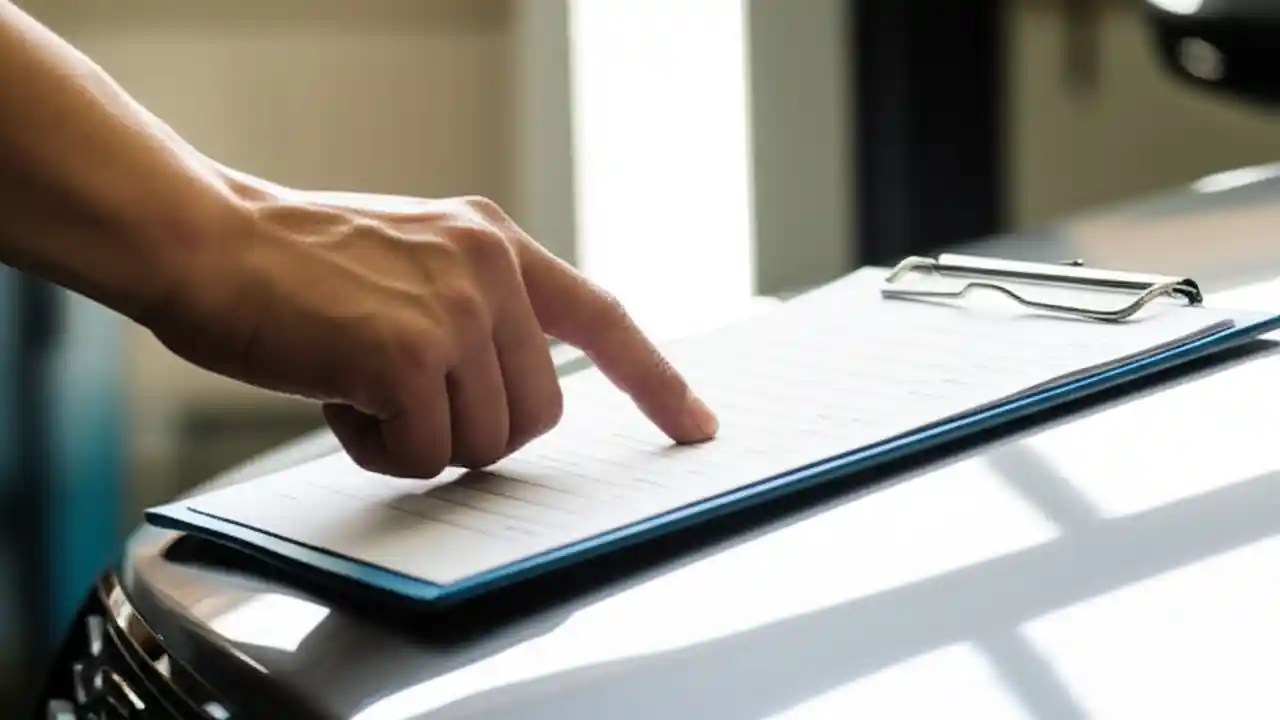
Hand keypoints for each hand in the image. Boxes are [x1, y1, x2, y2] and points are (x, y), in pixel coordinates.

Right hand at [145, 185, 717, 477]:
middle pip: (538, 416)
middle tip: (403, 399)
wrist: (206, 241)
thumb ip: (475, 309)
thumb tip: (512, 395)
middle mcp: (490, 268)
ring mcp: (456, 310)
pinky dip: (382, 450)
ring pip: (485, 444)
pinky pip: (428, 456)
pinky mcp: (410, 355)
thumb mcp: (413, 260)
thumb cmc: (294, 266)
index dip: (654, 380)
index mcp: (496, 242)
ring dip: (420, 440)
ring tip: (360, 385)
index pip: (602, 317)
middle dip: (475, 431)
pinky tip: (338, 396)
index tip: (696, 425)